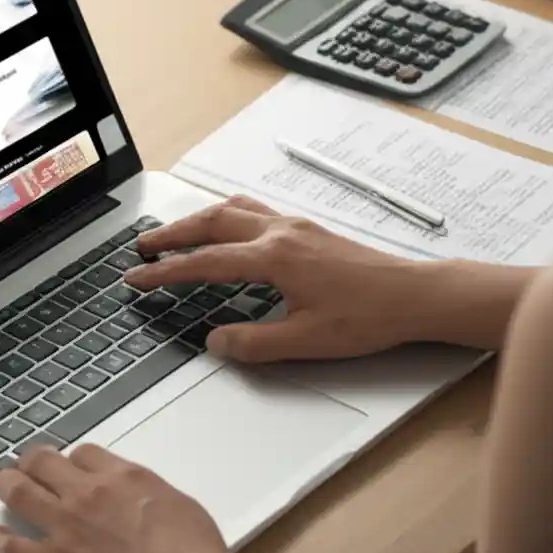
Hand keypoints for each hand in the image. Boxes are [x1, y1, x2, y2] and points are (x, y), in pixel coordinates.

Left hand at [0, 444, 234, 552]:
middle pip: (45, 463)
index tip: (72, 464)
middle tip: (25, 462)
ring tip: (1, 480)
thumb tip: (140, 498)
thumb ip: (150, 494)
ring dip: (8, 483)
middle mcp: (88, 494)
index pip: (85, 453)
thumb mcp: (181, 508)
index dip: (75, 458)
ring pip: (22, 492)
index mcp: (124, 477)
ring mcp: (65, 528)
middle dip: (33, 460)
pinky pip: (12, 547)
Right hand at [125, 196, 527, 360]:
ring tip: (176, 232)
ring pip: (234, 210)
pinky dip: (228, 215)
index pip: (205, 263)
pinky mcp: (310, 229)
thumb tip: (216, 341)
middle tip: (143, 246)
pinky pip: (256, 211)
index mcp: (274, 257)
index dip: (166, 272)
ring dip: (199, 219)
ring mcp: (296, 226)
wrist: (414, 295)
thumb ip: (254, 343)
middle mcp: (281, 232)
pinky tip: (229, 227)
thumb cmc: (368, 317)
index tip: (137, 277)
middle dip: (173, 234)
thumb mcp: (306, 341)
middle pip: (212, 223)